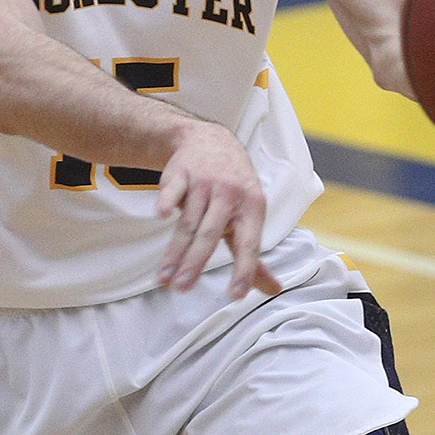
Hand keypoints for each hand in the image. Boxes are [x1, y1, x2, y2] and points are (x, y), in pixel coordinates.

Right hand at [155, 121, 283, 299]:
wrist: (212, 140)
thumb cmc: (233, 188)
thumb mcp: (250, 215)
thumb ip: (254, 255)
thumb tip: (274, 289)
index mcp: (252, 207)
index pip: (249, 243)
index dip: (243, 269)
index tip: (236, 294)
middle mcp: (230, 194)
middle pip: (210, 233)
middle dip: (195, 262)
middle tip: (183, 289)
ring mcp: (204, 182)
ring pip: (188, 221)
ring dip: (174, 251)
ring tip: (164, 278)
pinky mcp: (181, 173)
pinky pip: (173, 189)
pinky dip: (166, 201)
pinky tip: (160, 215)